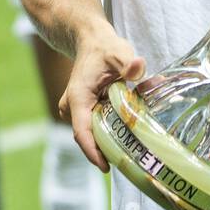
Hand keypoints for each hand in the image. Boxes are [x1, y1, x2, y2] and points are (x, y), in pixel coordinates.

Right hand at [58, 25, 146, 172]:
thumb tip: (138, 67)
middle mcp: (72, 107)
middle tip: (134, 159)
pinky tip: (130, 130)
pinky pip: (97, 127)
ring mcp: (76, 111)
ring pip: (93, 134)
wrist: (91, 41)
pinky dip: (112, 130)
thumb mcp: (119, 52)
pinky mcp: (83, 112)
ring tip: (136, 144)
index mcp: (78, 96)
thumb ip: (128, 62)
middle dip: (108, 149)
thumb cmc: (104, 48)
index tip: (106, 167)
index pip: (81, 131)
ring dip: (112, 138)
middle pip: (89, 137)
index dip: (92, 152)